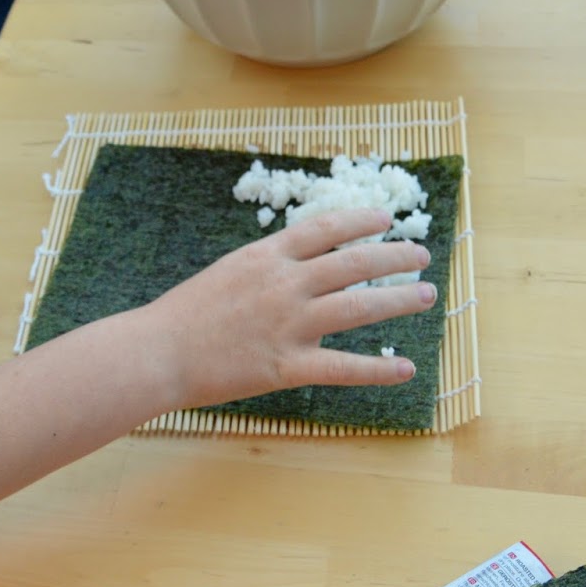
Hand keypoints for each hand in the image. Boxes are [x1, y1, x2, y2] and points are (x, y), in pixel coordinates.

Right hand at [142, 209, 435, 411]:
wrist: (159, 351)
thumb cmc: (186, 313)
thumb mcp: (229, 271)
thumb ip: (268, 267)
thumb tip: (304, 263)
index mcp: (266, 256)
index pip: (325, 228)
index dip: (360, 221)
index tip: (386, 218)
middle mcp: (284, 284)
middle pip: (353, 262)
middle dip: (393, 256)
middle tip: (421, 255)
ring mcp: (289, 324)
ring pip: (358, 306)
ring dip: (398, 299)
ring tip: (426, 295)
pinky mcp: (288, 366)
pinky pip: (343, 367)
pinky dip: (378, 369)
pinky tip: (405, 368)